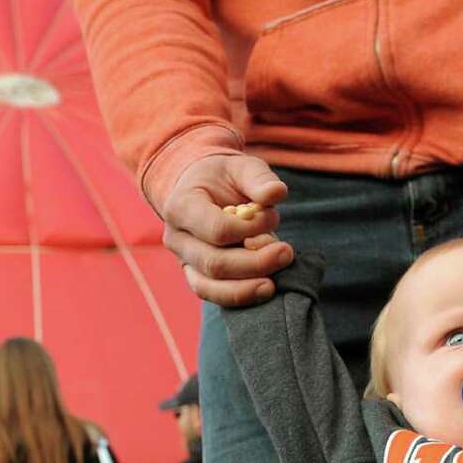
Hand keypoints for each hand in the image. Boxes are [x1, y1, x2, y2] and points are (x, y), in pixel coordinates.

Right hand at [161, 154, 293, 307]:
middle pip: (213, 263)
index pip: (217, 229)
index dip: (250, 229)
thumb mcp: (241, 166)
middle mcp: (176, 238)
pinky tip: (264, 289)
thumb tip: (276, 194)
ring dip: (246, 288)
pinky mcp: (194, 276)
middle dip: (254, 263)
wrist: (200, 189)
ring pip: (209, 287)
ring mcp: (183, 260)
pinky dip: (240, 296)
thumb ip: (259, 178)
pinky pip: (212, 295)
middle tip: (286, 252)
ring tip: (274, 283)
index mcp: (181, 206)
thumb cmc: (223, 177)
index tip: (273, 216)